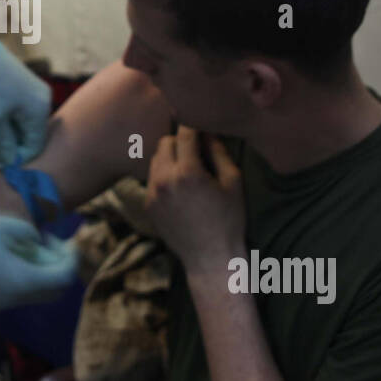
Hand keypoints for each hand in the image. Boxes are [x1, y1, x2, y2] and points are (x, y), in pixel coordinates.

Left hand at [0, 42, 50, 164]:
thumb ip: (5, 145)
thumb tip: (11, 164)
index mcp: (39, 110)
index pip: (35, 147)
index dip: (17, 158)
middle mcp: (44, 100)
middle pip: (32, 135)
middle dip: (12, 143)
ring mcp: (36, 92)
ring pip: (25, 124)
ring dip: (8, 131)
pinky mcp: (26, 86)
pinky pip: (21, 112)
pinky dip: (8, 119)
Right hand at [0, 213, 76, 308]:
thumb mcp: (0, 225)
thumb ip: (27, 233)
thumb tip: (35, 242)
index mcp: (23, 281)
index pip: (64, 276)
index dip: (72, 256)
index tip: (65, 238)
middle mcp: (15, 299)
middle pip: (54, 291)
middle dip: (58, 267)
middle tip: (49, 243)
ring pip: (34, 294)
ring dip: (39, 272)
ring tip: (25, 245)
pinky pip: (16, 293)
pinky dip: (23, 276)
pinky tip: (8, 255)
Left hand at [146, 126, 245, 271]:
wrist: (210, 257)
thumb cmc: (229, 220)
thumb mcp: (233, 183)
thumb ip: (219, 153)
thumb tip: (208, 132)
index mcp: (188, 172)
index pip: (185, 134)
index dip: (193, 125)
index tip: (199, 123)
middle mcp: (165, 180)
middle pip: (165, 143)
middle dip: (180, 142)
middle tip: (196, 150)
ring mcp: (152, 193)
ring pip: (156, 160)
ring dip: (170, 157)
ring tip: (188, 168)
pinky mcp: (147, 204)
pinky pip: (152, 179)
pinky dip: (163, 176)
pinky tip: (180, 187)